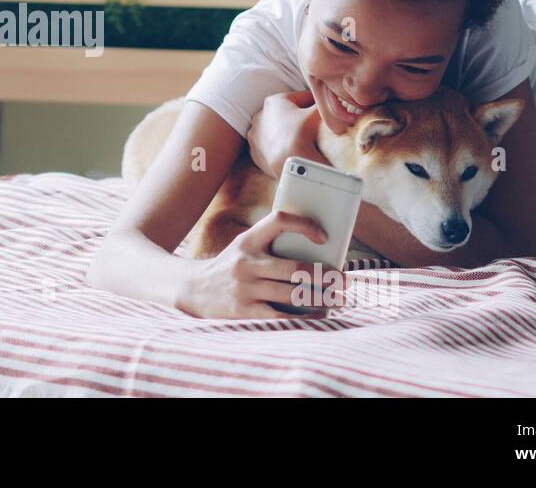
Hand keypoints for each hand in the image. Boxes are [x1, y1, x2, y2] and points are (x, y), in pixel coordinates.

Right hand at [178, 210, 345, 319]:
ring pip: (293, 293)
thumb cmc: (228, 268)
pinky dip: (304, 316)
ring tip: (338, 299)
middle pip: (296, 267)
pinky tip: (318, 315)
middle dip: (327, 275)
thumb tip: (315, 253)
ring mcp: (245, 288)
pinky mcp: (244, 310)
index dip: (304, 225)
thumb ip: (269, 247)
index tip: (324, 236)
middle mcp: (246, 263)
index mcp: (248, 241)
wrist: (191, 290)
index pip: (278, 221)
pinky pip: (281, 315)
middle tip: (344, 280)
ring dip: (322, 297)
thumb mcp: (242, 248)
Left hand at [247, 90, 324, 179]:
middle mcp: (260, 116)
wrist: (290, 165)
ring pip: (278, 130)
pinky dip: (279, 147)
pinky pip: (270, 146)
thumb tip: (332, 101)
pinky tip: (291, 151)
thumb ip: (325, 103)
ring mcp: (255, 135)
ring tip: (305, 140)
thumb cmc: (303, 135)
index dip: (316, 103)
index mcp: (274, 101)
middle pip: (288, 114)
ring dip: (289, 133)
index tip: (325, 111)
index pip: (302, 98)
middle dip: (301, 118)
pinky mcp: (255, 152)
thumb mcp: (319, 113)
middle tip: (316, 126)